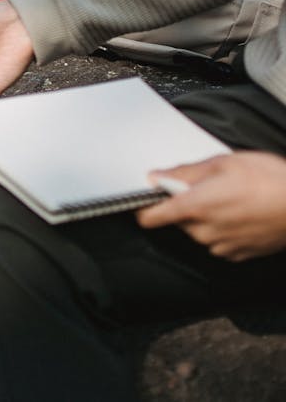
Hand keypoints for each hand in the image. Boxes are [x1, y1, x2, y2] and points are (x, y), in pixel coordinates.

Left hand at [137, 152, 285, 261]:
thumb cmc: (272, 180)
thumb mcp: (225, 163)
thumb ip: (185, 172)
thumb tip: (158, 176)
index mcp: (194, 206)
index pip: (149, 217)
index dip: (145, 207)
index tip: (147, 200)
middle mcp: (203, 231)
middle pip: (177, 220)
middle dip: (187, 205)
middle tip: (210, 188)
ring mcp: (220, 245)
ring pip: (198, 230)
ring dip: (207, 217)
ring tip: (233, 199)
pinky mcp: (237, 254)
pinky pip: (218, 241)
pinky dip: (224, 229)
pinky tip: (243, 214)